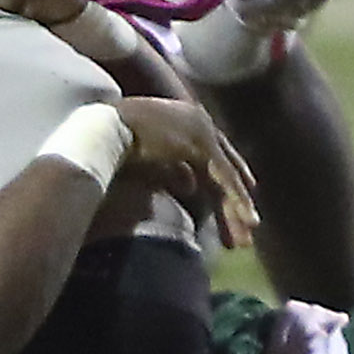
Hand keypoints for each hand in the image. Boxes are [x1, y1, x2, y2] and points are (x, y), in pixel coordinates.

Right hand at [115, 96, 258, 248]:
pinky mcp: (200, 145)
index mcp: (185, 120)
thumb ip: (174, 170)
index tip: (245, 189)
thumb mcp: (151, 158)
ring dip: (237, 207)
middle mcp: (198, 122)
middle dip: (235, 197)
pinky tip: (245, 221)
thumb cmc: (116, 140)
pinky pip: (222, 178)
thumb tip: (191, 186)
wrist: (106, 129)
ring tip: (247, 233)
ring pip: (225, 176)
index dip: (228, 171)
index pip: (213, 151)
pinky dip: (234, 201)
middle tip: (248, 224)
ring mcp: (201, 131)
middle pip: (223, 166)